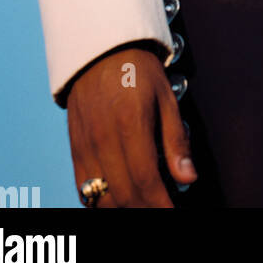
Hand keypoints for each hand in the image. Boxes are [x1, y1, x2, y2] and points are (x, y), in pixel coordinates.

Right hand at [66, 46, 195, 207]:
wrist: (99, 49)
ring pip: (101, 198)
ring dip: (123, 210)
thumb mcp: (165, 98)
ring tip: (144, 207)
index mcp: (131, 123)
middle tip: (162, 210)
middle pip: (123, 194)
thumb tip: (189, 179)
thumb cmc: (139, 70)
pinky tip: (118, 202)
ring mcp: (85, 145)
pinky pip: (82, 189)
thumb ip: (175, 141)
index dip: (161, 204)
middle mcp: (103, 138)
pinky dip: (100, 203)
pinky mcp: (74, 148)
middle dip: (145, 210)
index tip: (174, 212)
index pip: (145, 179)